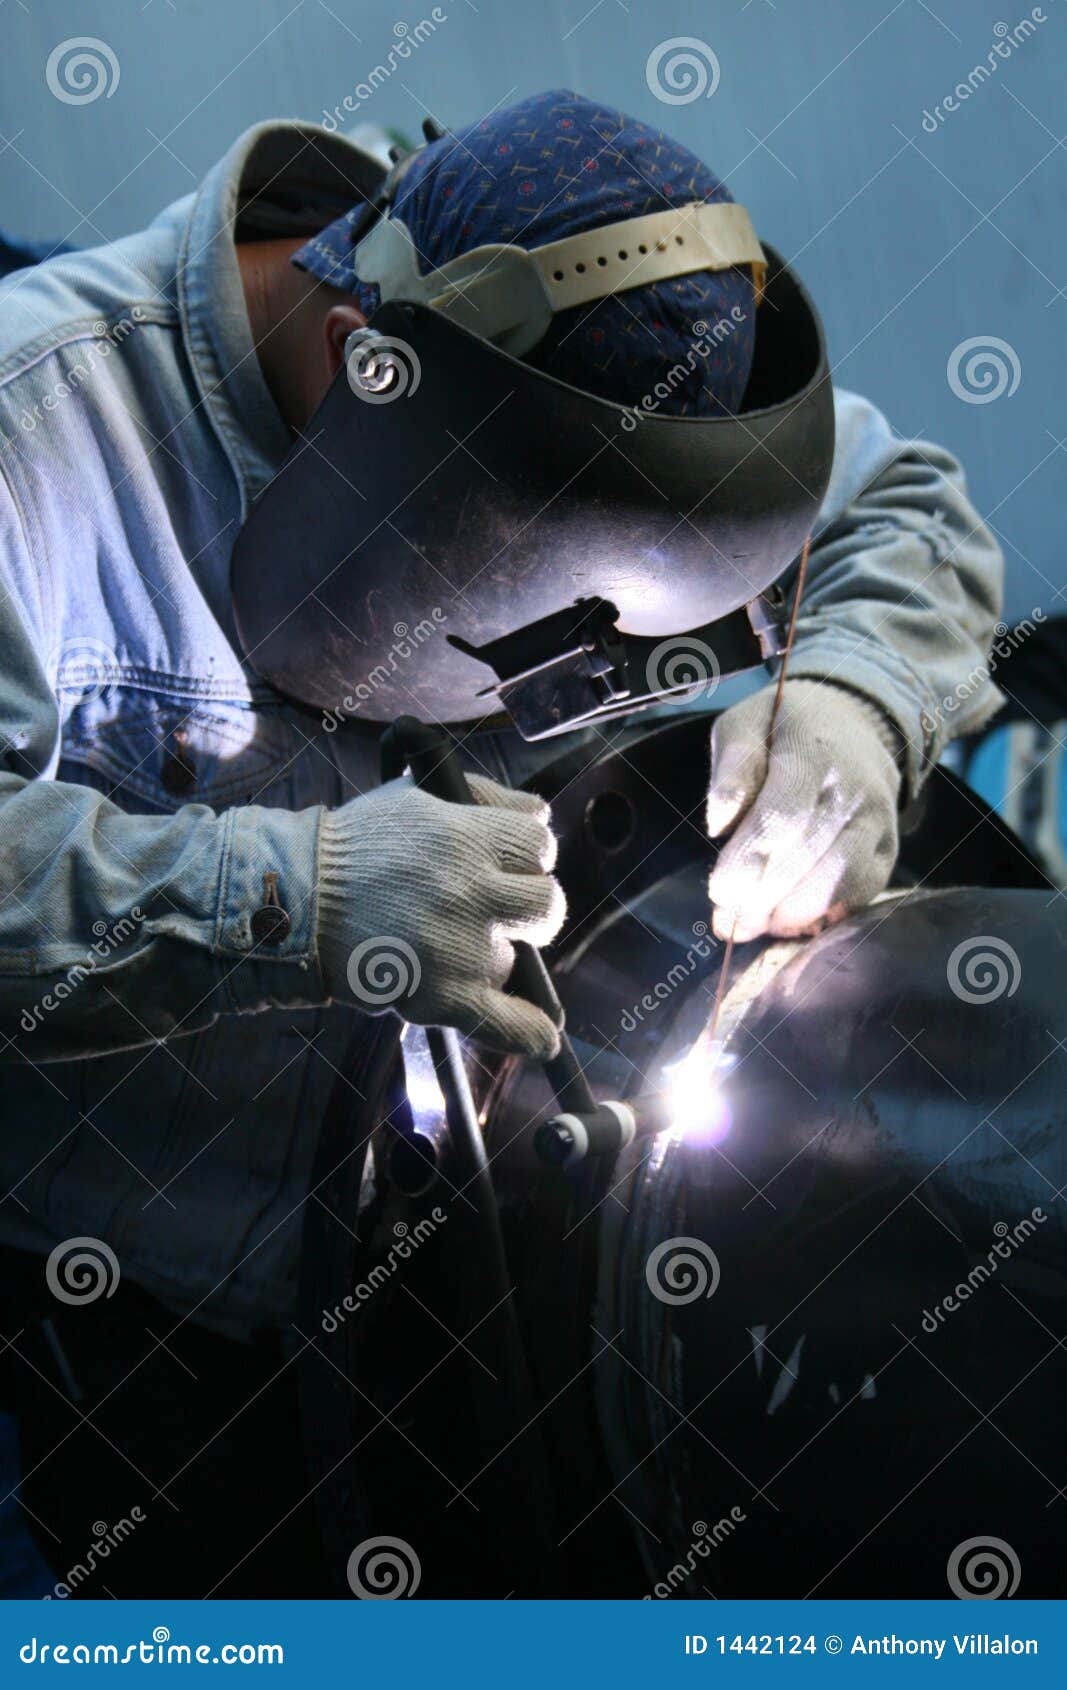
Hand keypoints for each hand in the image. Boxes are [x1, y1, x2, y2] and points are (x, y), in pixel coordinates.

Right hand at [317, 774, 564, 1057]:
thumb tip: (541, 814)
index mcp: (466, 837)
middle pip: (546, 902)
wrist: (295, 898)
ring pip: (517, 958)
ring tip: (448, 945)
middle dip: (530, 904)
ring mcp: (459, 948)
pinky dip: (527, 1034)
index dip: (528, 855)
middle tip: (494, 907)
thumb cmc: (356, 844)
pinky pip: (504, 1022)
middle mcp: (470, 890)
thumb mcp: (418, 796)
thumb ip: (487, 796)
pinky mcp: (441, 996)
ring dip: (495, 953)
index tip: (507, 863)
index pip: (540, 845)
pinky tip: (544, 1040)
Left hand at [706, 679, 901, 941]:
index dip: (749, 860)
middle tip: (728, 921)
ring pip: (837, 884)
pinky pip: (859, 896)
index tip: (720, 891)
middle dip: (762, 898)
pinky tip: (786, 921)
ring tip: (753, 923)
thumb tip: (719, 823)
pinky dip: (821, 918)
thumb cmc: (785, 728)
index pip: (783, 816)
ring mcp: (877, 823)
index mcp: (813, 753)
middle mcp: (854, 790)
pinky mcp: (887, 851)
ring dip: (790, 915)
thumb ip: (733, 765)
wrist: (855, 723)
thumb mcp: (746, 723)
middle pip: (808, 858)